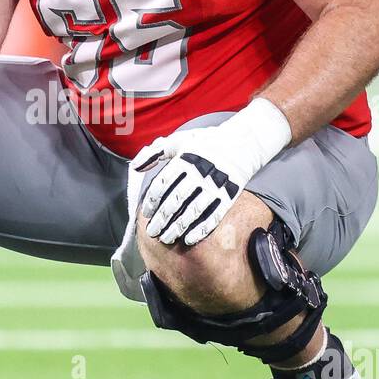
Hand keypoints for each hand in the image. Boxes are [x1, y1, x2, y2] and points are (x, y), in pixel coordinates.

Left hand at [132, 100, 290, 248]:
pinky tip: (189, 238)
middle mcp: (199, 173)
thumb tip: (134, 166)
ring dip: (178, 227)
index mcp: (185, 159)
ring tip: (166, 238)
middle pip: (175, 200)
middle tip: (152, 232)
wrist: (243, 142)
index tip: (146, 212)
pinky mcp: (229, 195)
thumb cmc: (206, 142)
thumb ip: (154, 152)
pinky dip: (201, 229)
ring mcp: (215, 185)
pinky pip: (214, 215)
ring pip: (192, 211)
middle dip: (161, 219)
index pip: (162, 184)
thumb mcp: (179, 140)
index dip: (152, 201)